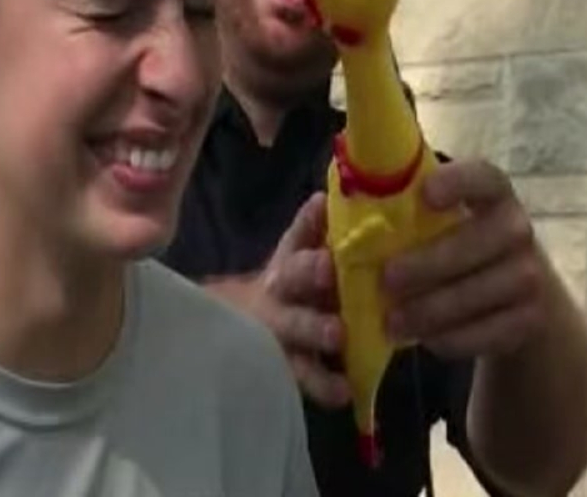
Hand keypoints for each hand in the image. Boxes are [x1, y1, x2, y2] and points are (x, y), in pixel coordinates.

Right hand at [254, 193, 351, 408]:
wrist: (242, 330)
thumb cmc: (288, 290)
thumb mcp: (296, 258)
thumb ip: (312, 231)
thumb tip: (327, 196)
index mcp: (287, 266)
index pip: (297, 237)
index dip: (308, 223)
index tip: (323, 206)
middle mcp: (279, 294)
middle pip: (291, 280)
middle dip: (309, 273)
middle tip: (330, 270)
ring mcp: (278, 332)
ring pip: (294, 330)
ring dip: (313, 331)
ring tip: (338, 337)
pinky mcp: (286, 368)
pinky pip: (304, 376)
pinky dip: (323, 385)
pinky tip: (344, 390)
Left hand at [382, 159, 551, 358]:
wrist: (508, 291)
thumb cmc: (450, 242)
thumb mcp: (429, 220)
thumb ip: (395, 207)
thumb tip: (327, 200)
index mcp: (492, 193)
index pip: (485, 177)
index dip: (458, 183)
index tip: (426, 195)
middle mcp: (518, 229)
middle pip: (478, 243)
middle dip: (429, 264)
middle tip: (385, 281)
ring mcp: (531, 275)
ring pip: (482, 293)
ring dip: (433, 310)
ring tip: (391, 321)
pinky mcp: (531, 319)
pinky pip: (491, 332)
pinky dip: (454, 338)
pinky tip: (424, 340)